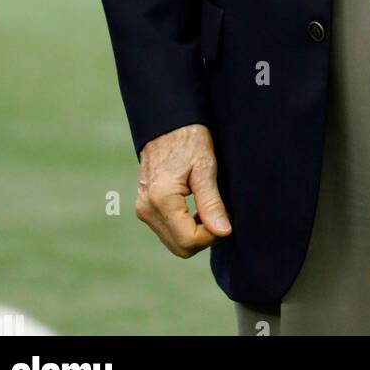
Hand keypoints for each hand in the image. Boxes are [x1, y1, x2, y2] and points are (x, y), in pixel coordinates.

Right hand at [136, 123, 231, 257]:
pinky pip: (167, 231)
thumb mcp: (205, 167)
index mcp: (161, 199)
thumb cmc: (189, 138)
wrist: (167, 122)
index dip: (212, 235)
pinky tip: (196, 209)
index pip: (189, 240)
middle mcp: (147, 208)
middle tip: (220, 216)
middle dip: (204, 238)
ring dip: (194, 233)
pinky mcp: (145, 207)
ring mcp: (143, 209)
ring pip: (173, 242)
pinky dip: (184, 228)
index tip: (226, 219)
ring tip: (209, 209)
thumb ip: (212, 203)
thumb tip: (223, 232)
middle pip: (180, 247)